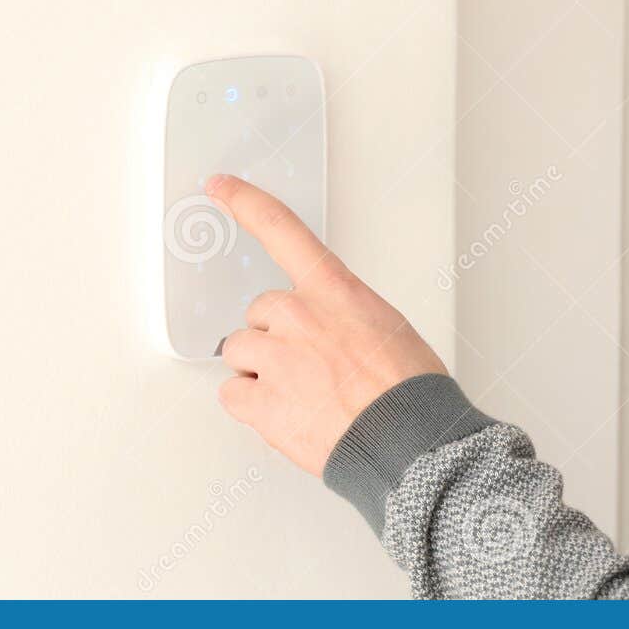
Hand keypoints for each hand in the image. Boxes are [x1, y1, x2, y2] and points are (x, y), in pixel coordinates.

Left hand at [206, 173, 445, 476]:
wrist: (407, 442)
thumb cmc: (408, 390)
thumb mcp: (386, 326)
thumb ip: (342, 316)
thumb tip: (327, 332)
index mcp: (332, 290)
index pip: (281, 229)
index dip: (245, 202)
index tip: (220, 186)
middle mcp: (297, 315)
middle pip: (255, 315)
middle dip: (273, 338)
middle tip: (308, 368)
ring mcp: (275, 358)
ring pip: (238, 354)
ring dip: (259, 372)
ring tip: (301, 395)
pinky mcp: (260, 402)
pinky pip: (232, 395)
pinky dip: (251, 407)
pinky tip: (285, 415)